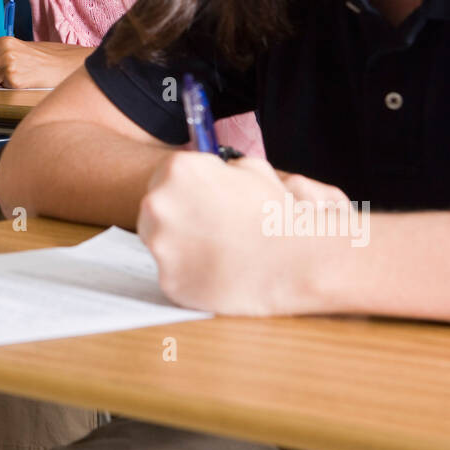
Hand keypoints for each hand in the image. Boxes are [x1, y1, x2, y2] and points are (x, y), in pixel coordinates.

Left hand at [0, 38, 76, 88]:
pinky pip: (2, 87)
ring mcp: (9, 68)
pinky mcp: (14, 82)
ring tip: (17, 75)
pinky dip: (10, 86)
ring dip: (0, 80)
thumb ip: (3, 51)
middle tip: (1, 71)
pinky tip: (22, 80)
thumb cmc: (43, 56)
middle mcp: (5, 53)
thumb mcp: (21, 46)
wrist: (61, 65)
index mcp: (5, 41)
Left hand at [136, 153, 353, 316]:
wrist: (294, 259)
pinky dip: (191, 275)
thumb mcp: (253, 169)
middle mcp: (158, 204)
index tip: (203, 202)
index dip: (187, 190)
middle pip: (155, 209)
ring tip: (218, 251)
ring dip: (181, 246)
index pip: (165, 177)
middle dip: (177, 218)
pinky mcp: (169, 280)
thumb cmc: (277, 213)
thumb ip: (224, 169)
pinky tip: (218, 272)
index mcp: (176, 171)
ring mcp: (160, 245)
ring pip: (160, 243)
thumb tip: (219, 172)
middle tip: (209, 229)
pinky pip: (173, 275)